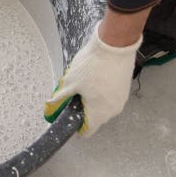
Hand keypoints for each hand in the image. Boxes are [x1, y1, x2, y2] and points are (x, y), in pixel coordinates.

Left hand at [44, 22, 140, 136]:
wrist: (114, 45)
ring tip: (84, 85)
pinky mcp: (124, 88)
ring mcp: (121, 99)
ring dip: (92, 100)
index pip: (88, 131)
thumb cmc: (93, 65)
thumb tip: (51, 105)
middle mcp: (113, 110)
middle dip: (83, 110)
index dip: (76, 127)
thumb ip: (61, 97)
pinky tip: (94, 79)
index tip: (69, 119)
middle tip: (73, 96)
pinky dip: (102, 93)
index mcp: (100, 112)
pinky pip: (110, 97)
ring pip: (103, 107)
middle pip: (95, 118)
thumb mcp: (70, 82)